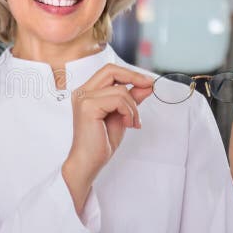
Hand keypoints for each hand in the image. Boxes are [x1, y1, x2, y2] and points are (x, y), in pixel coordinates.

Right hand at [62, 64, 152, 212]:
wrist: (88, 163)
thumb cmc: (101, 143)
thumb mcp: (121, 116)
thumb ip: (131, 100)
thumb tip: (146, 85)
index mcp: (87, 92)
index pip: (109, 71)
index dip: (130, 73)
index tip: (147, 82)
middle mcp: (82, 92)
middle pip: (111, 70)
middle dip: (134, 77)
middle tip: (149, 87)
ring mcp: (83, 98)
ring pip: (120, 89)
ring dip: (133, 107)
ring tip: (132, 123)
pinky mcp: (88, 106)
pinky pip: (119, 100)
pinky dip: (129, 112)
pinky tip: (128, 124)